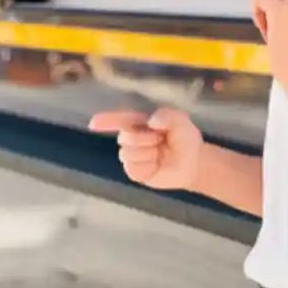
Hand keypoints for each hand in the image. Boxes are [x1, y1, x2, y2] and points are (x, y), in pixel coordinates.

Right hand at [88, 108, 203, 190]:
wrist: (194, 163)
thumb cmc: (185, 138)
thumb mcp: (181, 121)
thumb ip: (168, 116)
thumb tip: (151, 121)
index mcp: (141, 123)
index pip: (120, 120)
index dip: (106, 121)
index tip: (93, 124)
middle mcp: (133, 138)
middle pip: (124, 138)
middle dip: (144, 139)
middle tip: (161, 140)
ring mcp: (133, 156)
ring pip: (127, 154)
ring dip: (147, 154)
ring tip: (160, 153)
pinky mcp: (136, 172)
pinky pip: (132, 169)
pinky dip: (146, 167)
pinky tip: (156, 166)